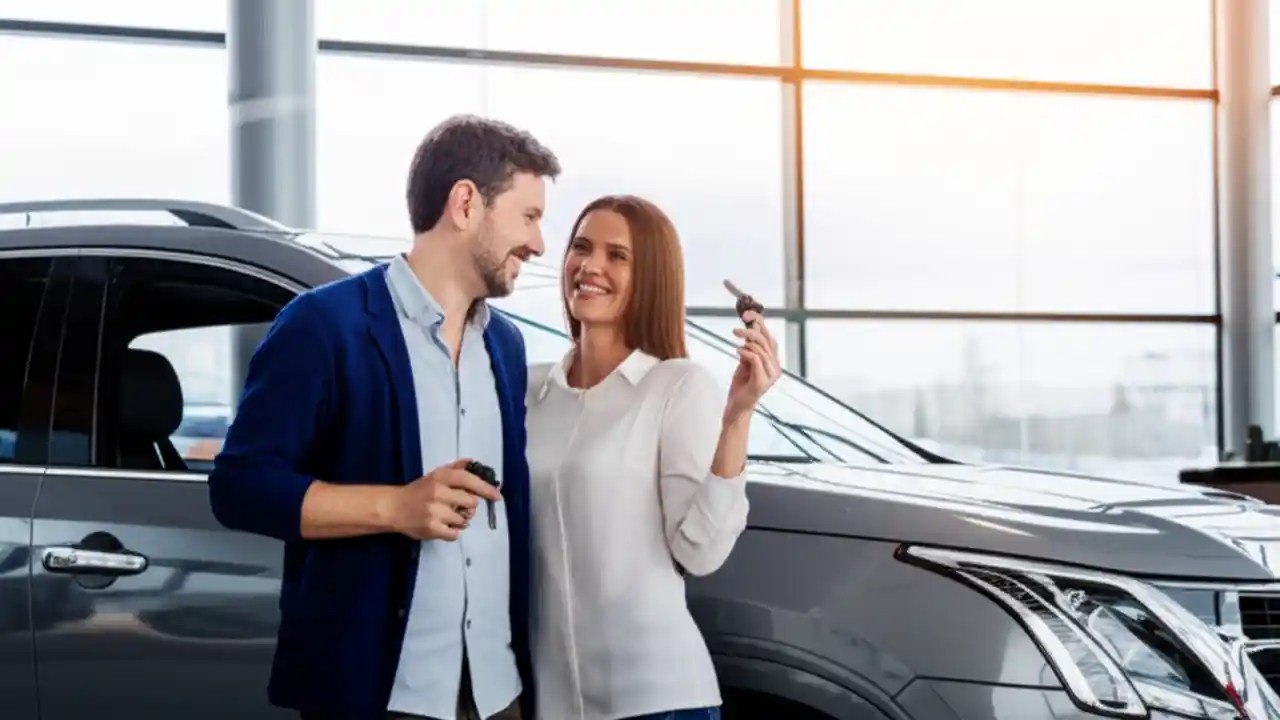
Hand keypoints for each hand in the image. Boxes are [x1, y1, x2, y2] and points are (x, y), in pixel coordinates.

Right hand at [386, 458, 501, 540]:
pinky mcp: (432, 529)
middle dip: (468, 506)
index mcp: (440, 477)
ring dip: (460, 520)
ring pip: (464, 520)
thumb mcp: (435, 475)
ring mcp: (435, 512)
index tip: (496, 496)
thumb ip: (455, 468)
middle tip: (458, 506)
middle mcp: (438, 493)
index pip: (468, 480)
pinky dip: (452, 532)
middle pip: (471, 502)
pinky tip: (443, 526)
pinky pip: (455, 534)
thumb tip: (473, 462)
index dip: (485, 488)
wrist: (394, 508)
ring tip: (447, 516)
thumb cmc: (418, 491)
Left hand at [725, 309, 780, 422]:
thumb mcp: (745, 361)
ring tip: (736, 341)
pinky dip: (746, 352)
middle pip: (767, 341)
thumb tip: (749, 328)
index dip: (759, 323)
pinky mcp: (762, 382)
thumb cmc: (741, 384)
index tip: (746, 314)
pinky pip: (756, 360)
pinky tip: (738, 351)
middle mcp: (775, 367)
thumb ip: (749, 347)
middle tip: (736, 328)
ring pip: (762, 349)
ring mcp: (770, 375)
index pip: (769, 337)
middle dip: (752, 330)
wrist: (737, 406)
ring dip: (747, 341)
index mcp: (773, 361)